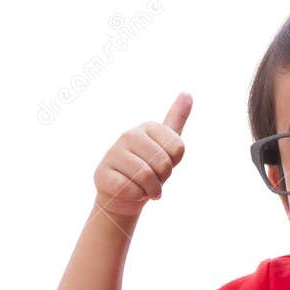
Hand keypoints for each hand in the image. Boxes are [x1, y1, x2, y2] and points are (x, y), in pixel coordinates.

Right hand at [93, 92, 191, 218]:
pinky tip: (128, 192)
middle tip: (152, 179)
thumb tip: (187, 93)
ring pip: (146, 177)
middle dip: (162, 179)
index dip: (173, 164)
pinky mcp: (102, 173)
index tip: (162, 164)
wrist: (123, 195)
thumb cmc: (148, 169)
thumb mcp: (166, 145)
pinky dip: (135, 196)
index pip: (178, 149)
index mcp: (148, 127)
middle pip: (163, 163)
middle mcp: (129, 134)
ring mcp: (113, 153)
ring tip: (143, 188)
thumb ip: (176, 119)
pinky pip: (130, 189)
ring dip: (150, 190)